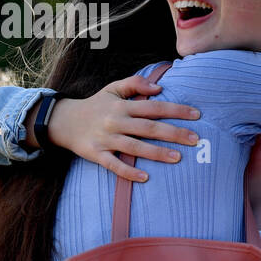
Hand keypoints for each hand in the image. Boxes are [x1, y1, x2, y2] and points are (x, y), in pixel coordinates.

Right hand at [46, 74, 200, 180]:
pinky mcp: (96, 154)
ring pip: (135, 147)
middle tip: (195, 139)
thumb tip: (159, 89)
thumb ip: (135, 84)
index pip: (154, 107)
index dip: (175, 110)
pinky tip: (145, 177)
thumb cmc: (95, 105)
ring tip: (178, 157)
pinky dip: (129, 172)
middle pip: (149, 128)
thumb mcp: (112, 88)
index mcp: (122, 106)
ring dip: (157, 153)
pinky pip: (114, 165)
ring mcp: (106, 139)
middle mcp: (115, 122)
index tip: (196, 115)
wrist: (64, 121)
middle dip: (173, 133)